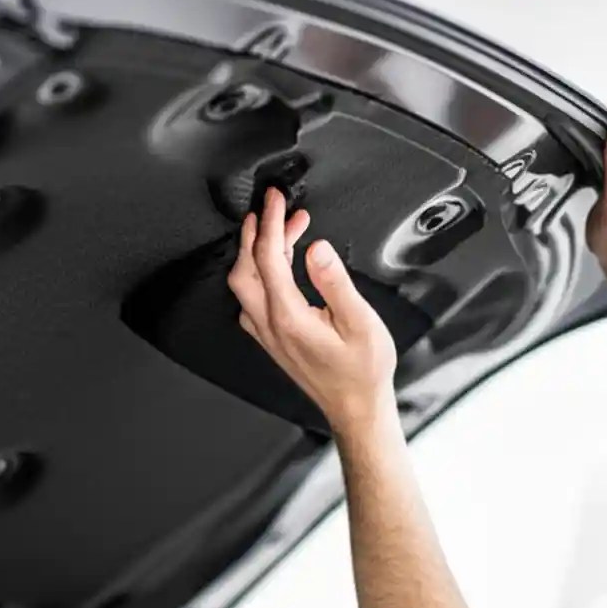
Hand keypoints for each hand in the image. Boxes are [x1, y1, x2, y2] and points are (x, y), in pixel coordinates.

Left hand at [227, 188, 398, 433]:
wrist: (356, 408)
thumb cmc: (362, 371)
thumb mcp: (360, 322)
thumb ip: (335, 282)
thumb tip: (317, 248)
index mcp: (289, 317)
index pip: (268, 258)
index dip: (272, 222)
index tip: (276, 199)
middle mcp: (270, 325)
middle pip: (245, 268)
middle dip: (256, 232)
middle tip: (273, 208)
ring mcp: (267, 334)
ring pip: (244, 284)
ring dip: (256, 252)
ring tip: (280, 230)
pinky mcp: (272, 340)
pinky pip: (251, 299)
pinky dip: (259, 274)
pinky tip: (278, 267)